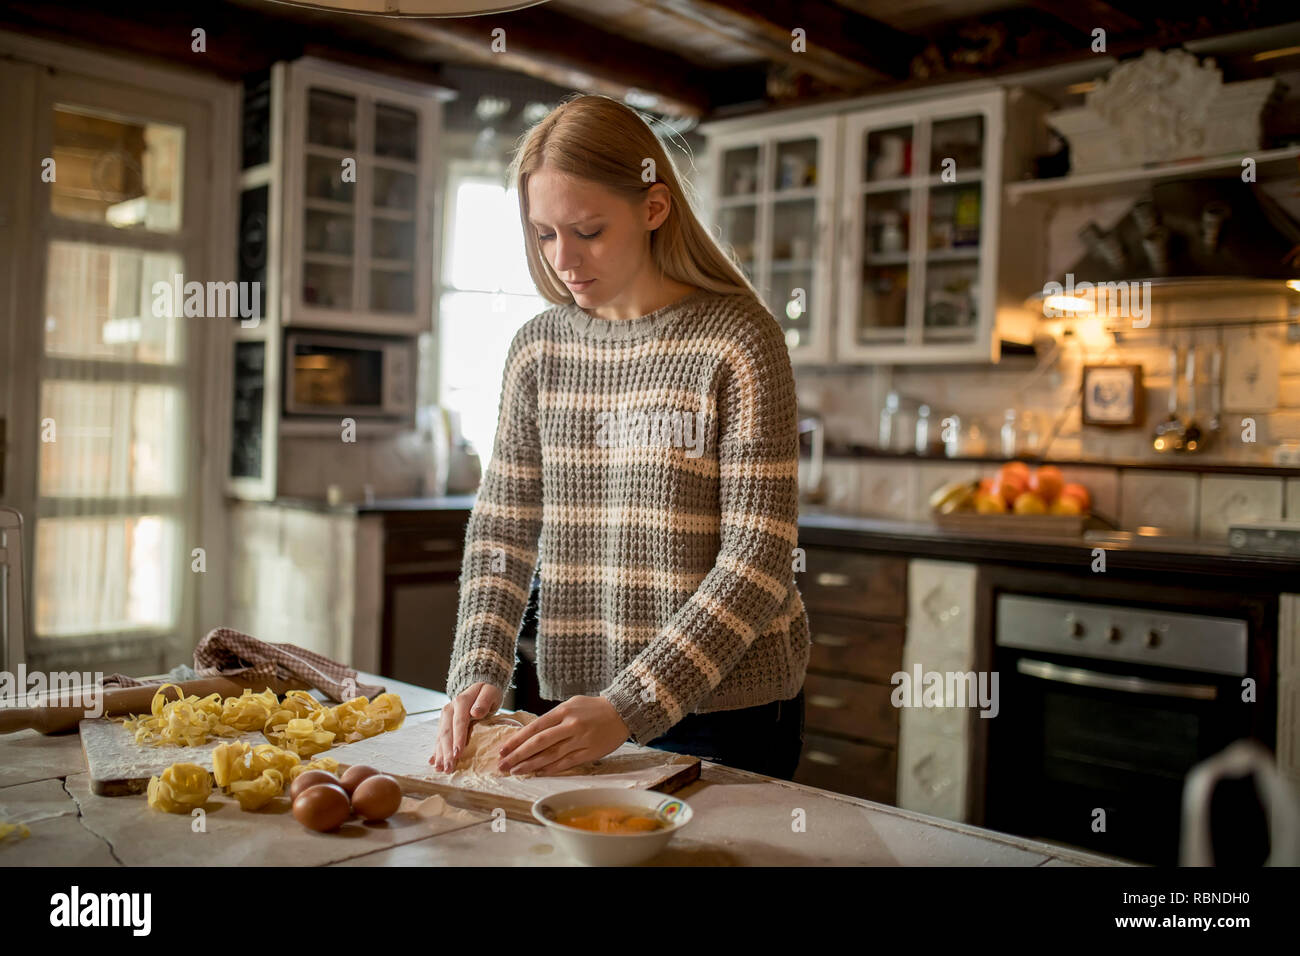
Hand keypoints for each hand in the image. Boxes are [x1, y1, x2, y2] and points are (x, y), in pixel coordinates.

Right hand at [429, 682, 502, 772]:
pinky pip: (439, 739)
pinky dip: (437, 751)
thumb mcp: (490, 692)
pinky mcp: (444, 724)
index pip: (459, 722)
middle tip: (449, 768)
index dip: (458, 738)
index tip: (458, 753)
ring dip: (440, 754)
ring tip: (440, 769)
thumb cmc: (487, 692)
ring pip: (440, 737)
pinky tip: (434, 762)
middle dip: (447, 752)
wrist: (479, 687)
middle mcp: (449, 709)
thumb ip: (484, 701)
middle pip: (447, 732)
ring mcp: (445, 717)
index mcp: (461, 702)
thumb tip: (475, 712)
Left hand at [497, 695, 628, 774]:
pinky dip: (551, 769)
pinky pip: (566, 763)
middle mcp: (570, 725)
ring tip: (516, 771)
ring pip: (551, 755)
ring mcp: (580, 740)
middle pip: (539, 743)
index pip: (535, 727)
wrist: (623, 711)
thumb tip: (531, 733)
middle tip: (503, 765)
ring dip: (531, 765)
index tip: (503, 749)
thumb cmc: (593, 708)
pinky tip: (538, 773)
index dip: (517, 740)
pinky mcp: (590, 752)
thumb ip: (553, 718)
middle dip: (518, 755)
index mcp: (563, 711)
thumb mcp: (571, 704)